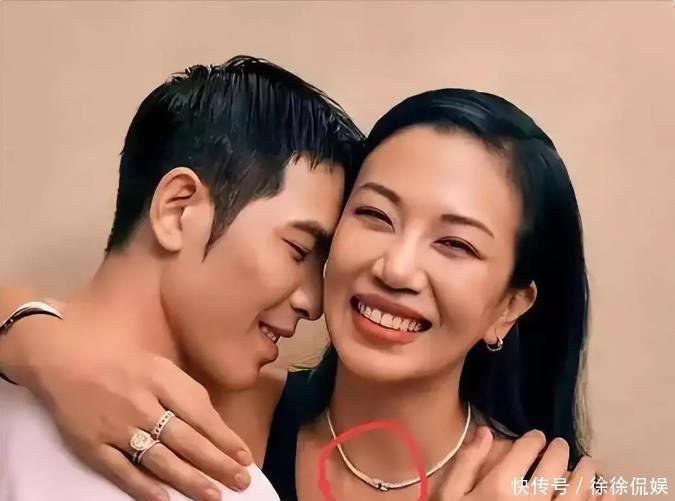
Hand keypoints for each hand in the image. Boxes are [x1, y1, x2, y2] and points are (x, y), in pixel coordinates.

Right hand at [9, 315, 253, 500]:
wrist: (63, 358)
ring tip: (214, 495)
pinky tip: (165, 500)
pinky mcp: (92, 444)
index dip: (225, 438)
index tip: (245, 456)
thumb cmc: (119, 361)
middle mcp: (142, 404)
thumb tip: (211, 423)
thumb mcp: (158, 365)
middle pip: (187, 440)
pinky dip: (143, 487)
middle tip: (241, 482)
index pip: (201, 414)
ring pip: (160, 458)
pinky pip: (121, 470)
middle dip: (218, 464)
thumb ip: (183, 391)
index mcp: (161, 379)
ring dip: (190, 480)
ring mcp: (117, 426)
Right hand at [438, 427, 615, 500]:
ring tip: (588, 466)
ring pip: (579, 489)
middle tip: (561, 446)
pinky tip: (606, 492)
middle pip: (556, 465)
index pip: (527, 448)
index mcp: (501, 487)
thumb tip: (485, 432)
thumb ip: (466, 463)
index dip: (534, 438)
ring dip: (586, 473)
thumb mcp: (450, 496)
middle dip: (560, 450)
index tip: (537, 437)